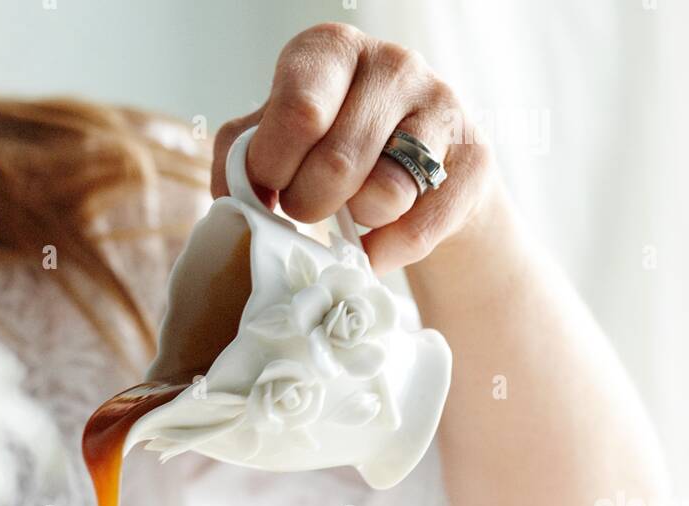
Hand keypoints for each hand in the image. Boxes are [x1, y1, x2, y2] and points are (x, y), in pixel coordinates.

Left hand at [212, 23, 495, 275]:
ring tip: (353, 213)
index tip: (271, 186)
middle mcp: (392, 64)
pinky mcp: (475, 160)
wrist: (416, 179)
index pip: (298, 113)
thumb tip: (233, 198)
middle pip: (337, 164)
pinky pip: (420, 228)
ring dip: (357, 223)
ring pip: (384, 196)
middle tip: (308, 207)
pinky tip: (379, 242)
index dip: (275, 168)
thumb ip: (242, 157)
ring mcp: (441, 107)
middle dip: (309, 205)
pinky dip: (389, 251)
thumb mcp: (279, 143)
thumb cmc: (333, 154)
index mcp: (331, 51)